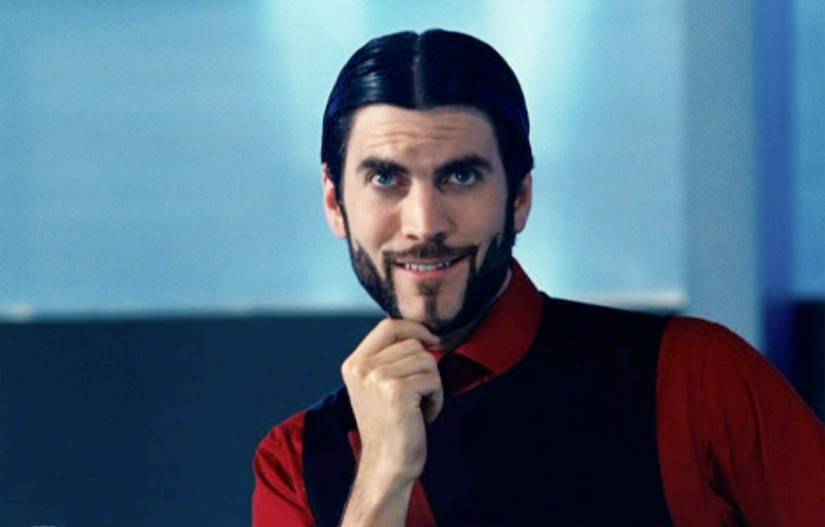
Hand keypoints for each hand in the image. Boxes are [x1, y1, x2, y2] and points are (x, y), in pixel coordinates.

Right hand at [341, 318, 442, 484]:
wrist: (387, 464)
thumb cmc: (390, 425)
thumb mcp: (378, 385)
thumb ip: (389, 358)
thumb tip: (424, 332)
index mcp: (354, 364)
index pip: (388, 326)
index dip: (414, 328)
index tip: (432, 340)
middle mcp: (362, 368)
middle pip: (413, 343)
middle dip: (425, 367)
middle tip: (418, 395)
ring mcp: (377, 378)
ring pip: (426, 359)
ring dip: (432, 384)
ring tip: (419, 406)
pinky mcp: (397, 391)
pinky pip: (433, 379)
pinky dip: (436, 398)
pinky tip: (423, 415)